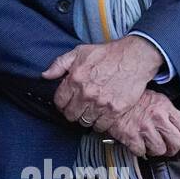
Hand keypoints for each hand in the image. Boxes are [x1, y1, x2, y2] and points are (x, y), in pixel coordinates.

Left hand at [42, 35, 162, 130]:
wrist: (134, 58)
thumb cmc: (107, 54)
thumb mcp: (79, 52)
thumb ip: (59, 64)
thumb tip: (45, 75)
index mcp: (75, 79)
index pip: (59, 102)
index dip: (61, 103)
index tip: (66, 103)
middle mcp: (86, 93)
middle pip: (71, 115)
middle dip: (73, 112)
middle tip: (79, 108)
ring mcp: (101, 103)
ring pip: (85, 122)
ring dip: (86, 118)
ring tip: (91, 111)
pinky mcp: (115, 110)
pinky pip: (101, 126)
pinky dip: (100, 124)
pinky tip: (102, 115)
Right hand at [104, 89, 179, 159]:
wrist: (109, 97)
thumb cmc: (132, 99)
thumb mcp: (154, 98)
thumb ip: (167, 112)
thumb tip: (176, 129)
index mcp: (165, 107)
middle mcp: (157, 118)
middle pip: (175, 143)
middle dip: (172, 150)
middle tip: (167, 150)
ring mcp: (144, 128)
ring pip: (159, 150)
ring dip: (155, 151)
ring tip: (149, 145)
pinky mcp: (131, 136)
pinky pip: (141, 151)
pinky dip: (140, 150)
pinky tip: (136, 143)